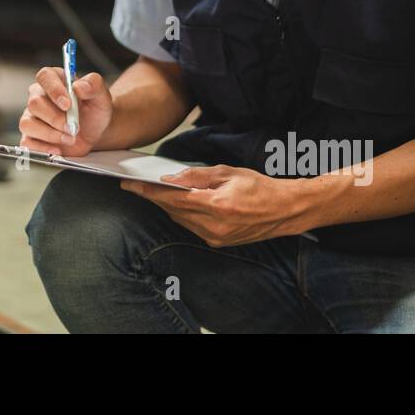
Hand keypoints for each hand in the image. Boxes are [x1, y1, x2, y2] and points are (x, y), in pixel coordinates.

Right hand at [19, 68, 113, 156]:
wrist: (95, 133)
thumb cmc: (94, 111)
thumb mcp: (101, 96)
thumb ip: (94, 85)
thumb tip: (79, 86)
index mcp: (55, 80)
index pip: (44, 76)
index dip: (53, 89)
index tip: (67, 104)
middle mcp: (39, 96)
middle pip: (34, 103)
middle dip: (56, 118)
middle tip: (73, 126)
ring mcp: (32, 117)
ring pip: (27, 123)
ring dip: (50, 134)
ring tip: (70, 138)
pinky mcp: (31, 136)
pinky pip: (26, 142)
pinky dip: (43, 148)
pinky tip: (58, 149)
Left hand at [120, 165, 306, 246]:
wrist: (284, 210)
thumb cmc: (259, 187)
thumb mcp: (228, 172)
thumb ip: (197, 175)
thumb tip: (172, 179)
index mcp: (217, 206)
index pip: (173, 198)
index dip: (149, 191)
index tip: (130, 185)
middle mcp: (214, 226)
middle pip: (173, 210)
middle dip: (155, 197)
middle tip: (138, 185)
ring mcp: (215, 238)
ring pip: (180, 219)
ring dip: (167, 206)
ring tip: (156, 191)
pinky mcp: (218, 242)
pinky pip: (191, 227)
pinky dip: (182, 214)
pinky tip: (178, 203)